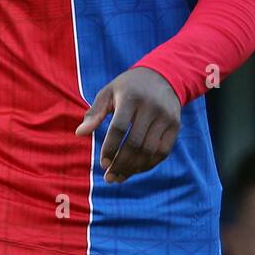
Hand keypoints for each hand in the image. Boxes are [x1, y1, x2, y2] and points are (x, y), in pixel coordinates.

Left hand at [75, 67, 180, 183]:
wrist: (162, 76)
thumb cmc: (128, 87)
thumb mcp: (108, 92)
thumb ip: (94, 113)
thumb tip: (79, 133)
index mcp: (131, 98)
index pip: (119, 128)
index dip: (110, 148)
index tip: (102, 164)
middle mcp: (151, 107)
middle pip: (135, 143)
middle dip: (121, 164)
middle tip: (109, 178)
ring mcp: (165, 117)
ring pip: (150, 151)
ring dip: (134, 168)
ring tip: (120, 177)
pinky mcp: (175, 125)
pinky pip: (163, 151)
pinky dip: (149, 164)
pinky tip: (136, 170)